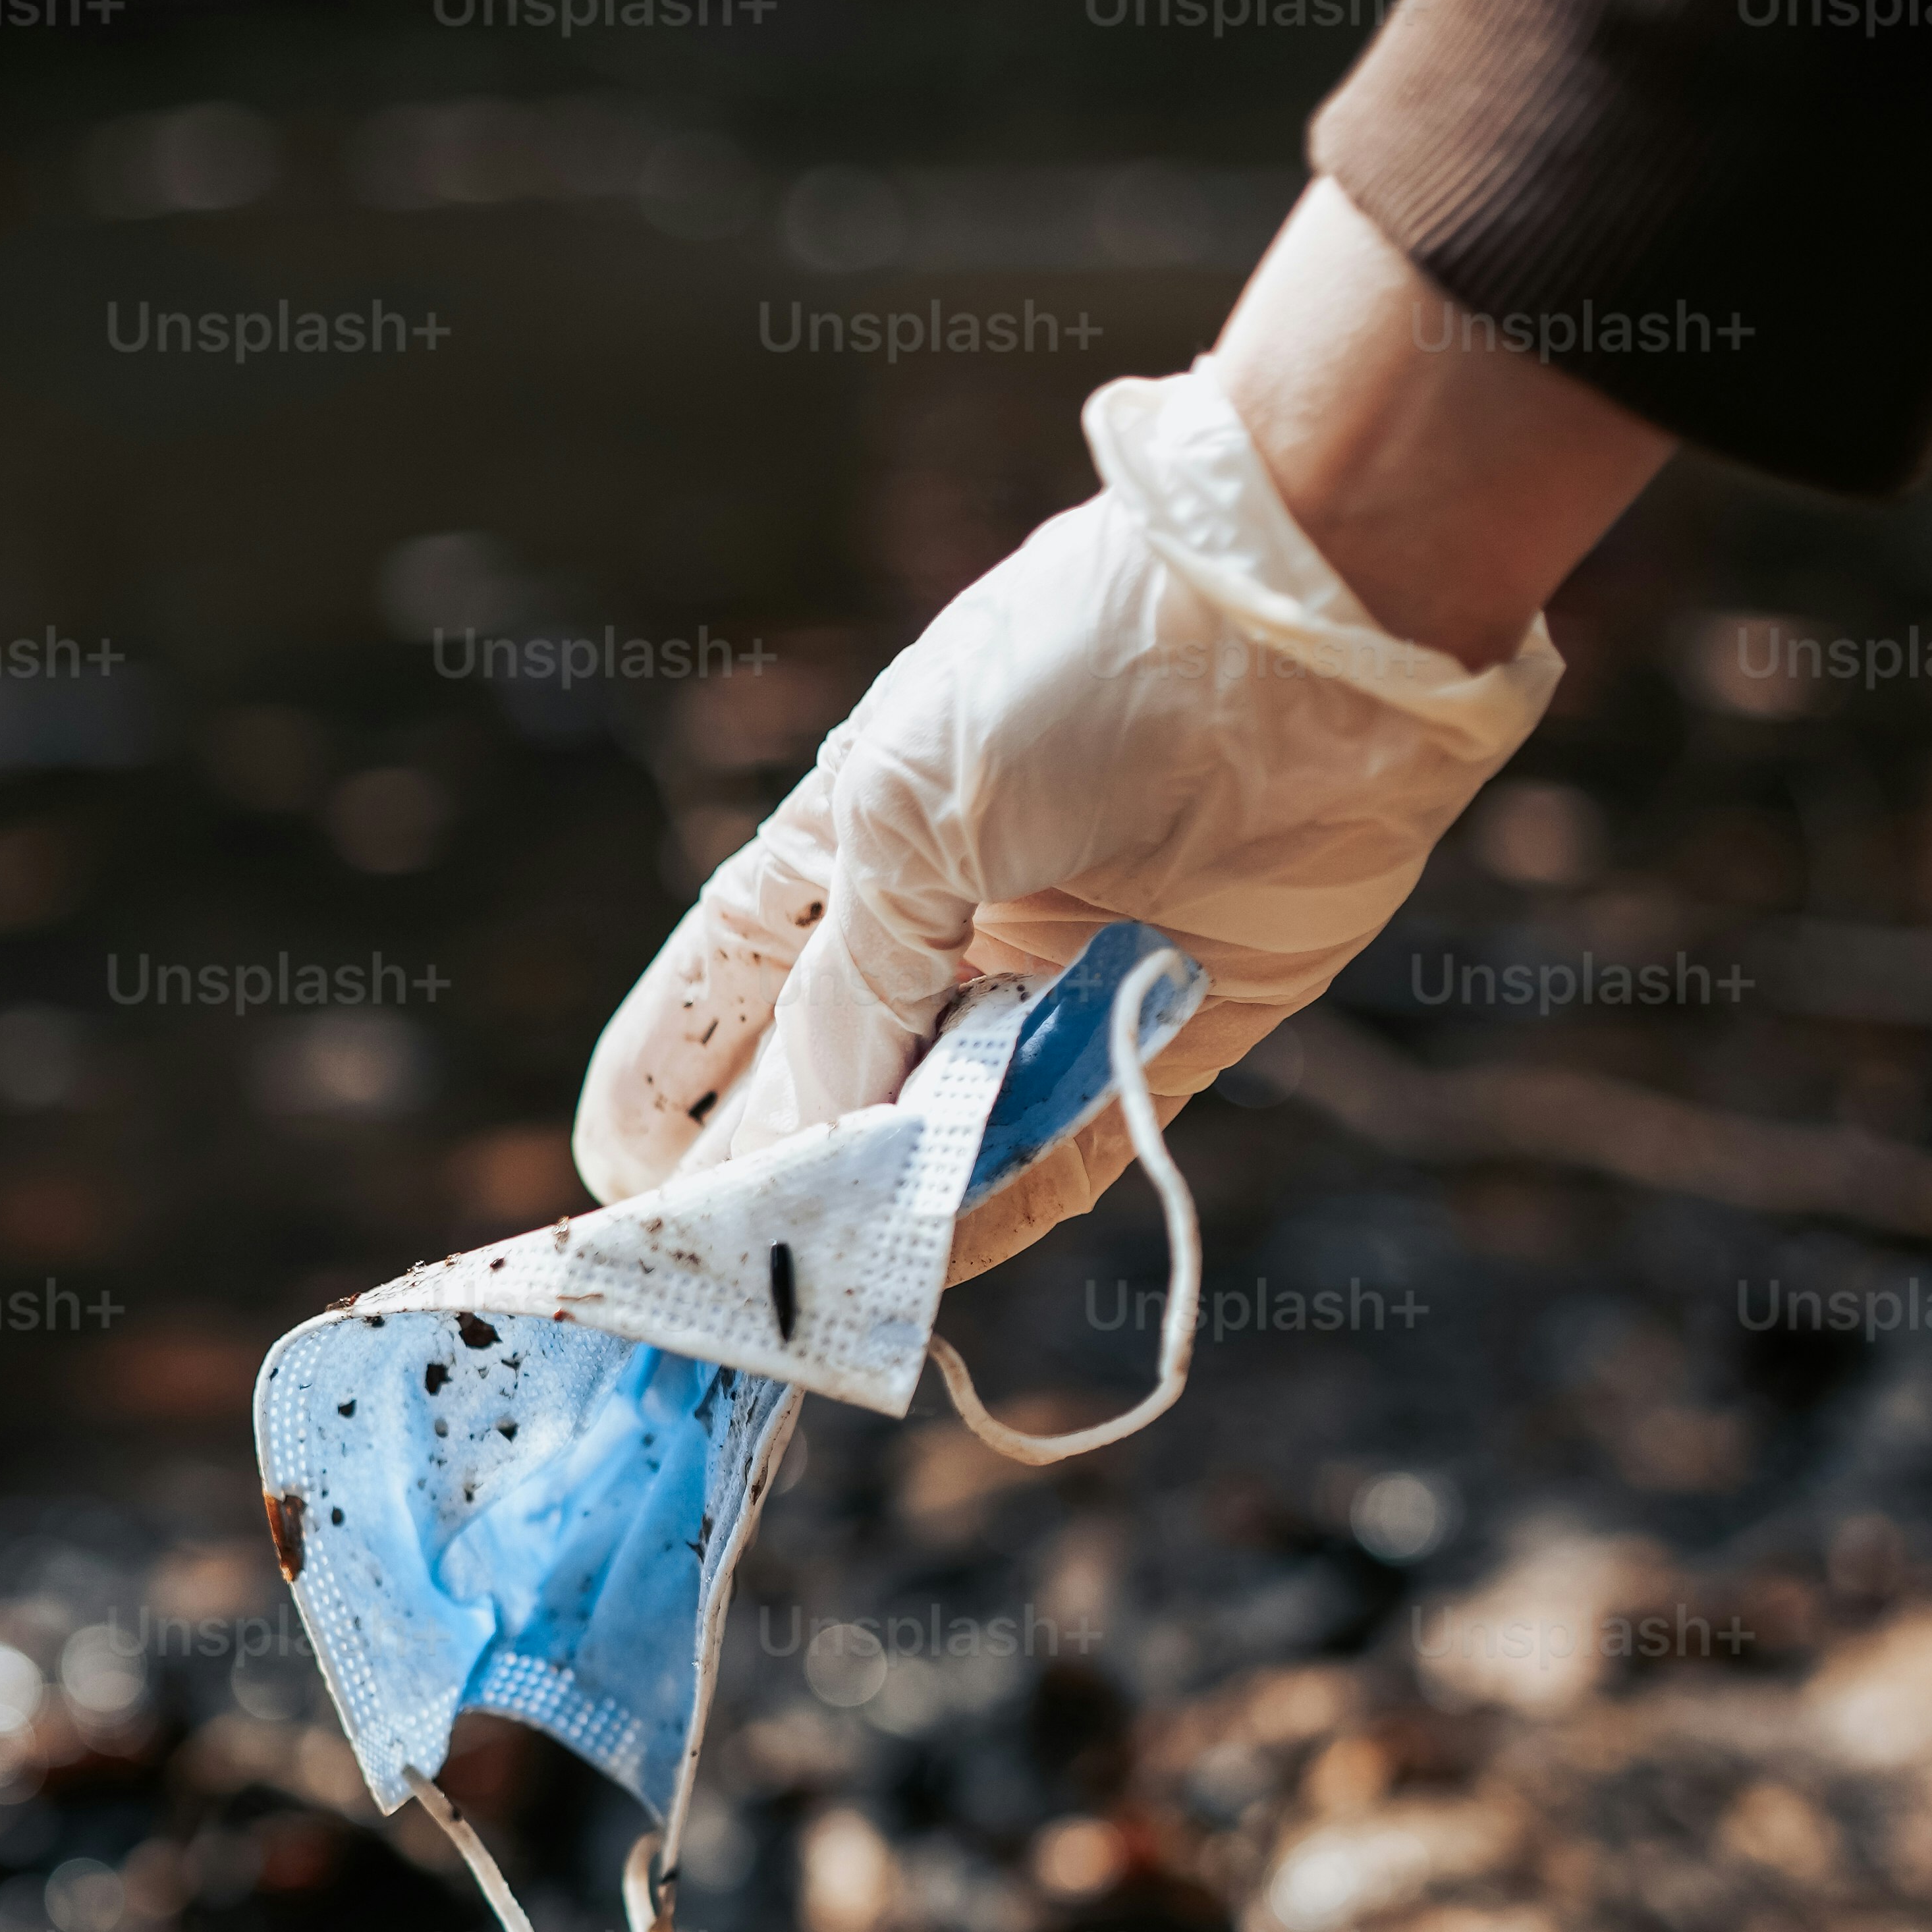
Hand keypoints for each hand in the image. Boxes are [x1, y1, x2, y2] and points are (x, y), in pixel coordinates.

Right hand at [575, 183, 1663, 1271]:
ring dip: (882, 1215)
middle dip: (771, 1178)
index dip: (672, 1083)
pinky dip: (999, 1214)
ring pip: (942, 1134)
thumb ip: (844, 994)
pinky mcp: (1163, 1029)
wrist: (1306, 630)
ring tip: (813, 1301)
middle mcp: (946, 918)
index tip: (625, 1188)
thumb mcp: (907, 817)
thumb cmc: (1077, 671)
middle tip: (709, 1287)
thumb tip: (798, 1150)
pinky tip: (932, 1277)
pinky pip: (1062, 1153)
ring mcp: (1052, 980)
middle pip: (831, 1080)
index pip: (732, 987)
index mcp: (853, 841)